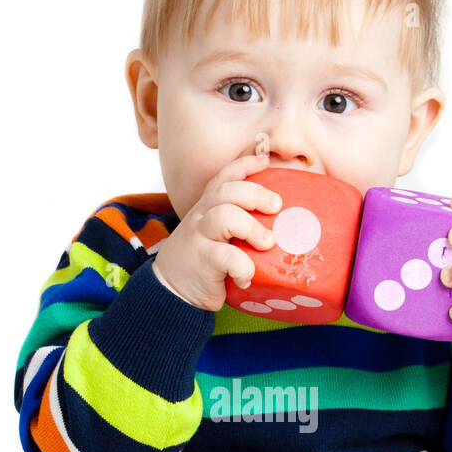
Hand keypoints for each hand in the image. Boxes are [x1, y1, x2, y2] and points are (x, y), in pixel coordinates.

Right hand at [152, 154, 280, 310]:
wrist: (171, 290)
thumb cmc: (203, 261)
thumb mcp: (215, 234)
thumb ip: (236, 222)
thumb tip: (281, 220)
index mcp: (207, 207)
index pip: (223, 178)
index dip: (244, 165)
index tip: (265, 161)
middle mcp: (201, 217)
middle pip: (227, 192)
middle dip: (256, 194)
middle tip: (277, 206)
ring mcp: (199, 238)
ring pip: (225, 217)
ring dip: (252, 228)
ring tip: (268, 243)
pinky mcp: (202, 262)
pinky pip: (227, 257)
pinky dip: (243, 268)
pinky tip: (247, 278)